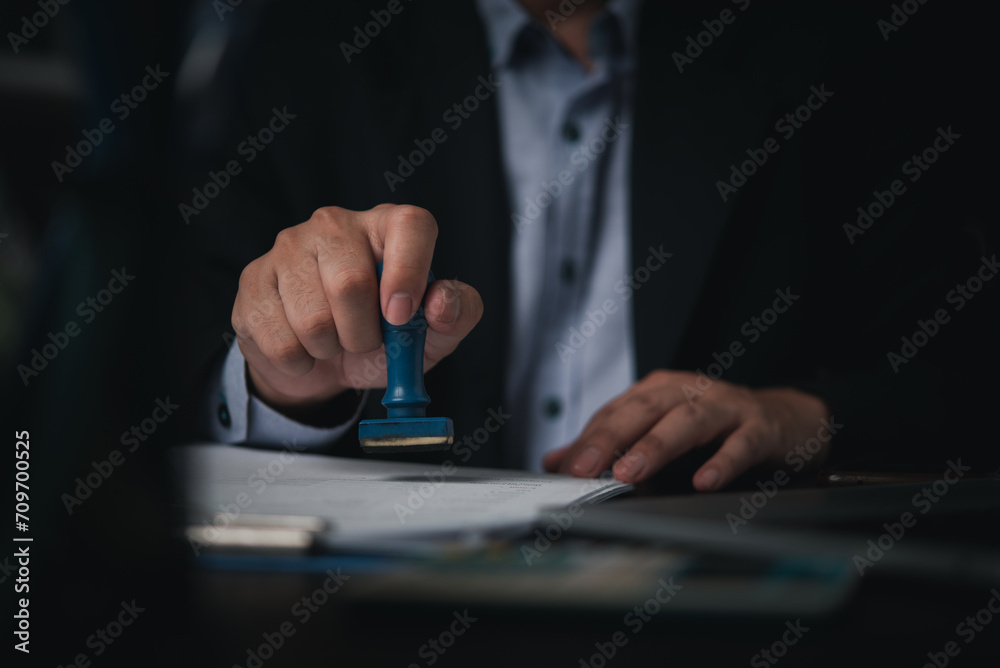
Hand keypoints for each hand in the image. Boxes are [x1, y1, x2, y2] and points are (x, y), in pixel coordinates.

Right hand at [231, 204, 482, 411]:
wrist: (324, 365)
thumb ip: (457, 314)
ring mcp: (288, 247)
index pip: (410, 225)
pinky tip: (304, 348)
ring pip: (312, 318)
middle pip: (350, 282)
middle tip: (365, 341)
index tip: (402, 316)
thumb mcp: (431, 334)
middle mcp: (336, 224)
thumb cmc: (384, 338)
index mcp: (388, 226)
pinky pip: (278, 339)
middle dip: (363, 334)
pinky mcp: (253, 280)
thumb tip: (441, 301)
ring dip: (331, 349)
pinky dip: (299, 362)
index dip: (410, 272)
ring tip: (334, 341)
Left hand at [542, 371, 829, 490]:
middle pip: (643, 410)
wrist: (786, 419)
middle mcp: (689, 392)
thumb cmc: (716, 426)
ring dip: (656, 446)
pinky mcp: (760, 427)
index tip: (565, 468)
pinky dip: (721, 461)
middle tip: (584, 468)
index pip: (616, 411)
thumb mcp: (660, 429)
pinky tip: (704, 480)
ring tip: (630, 471)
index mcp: (659, 391)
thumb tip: (556, 460)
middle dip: (609, 438)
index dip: (588, 439)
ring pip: (687, 421)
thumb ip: (610, 445)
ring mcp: (726, 407)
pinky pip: (740, 444)